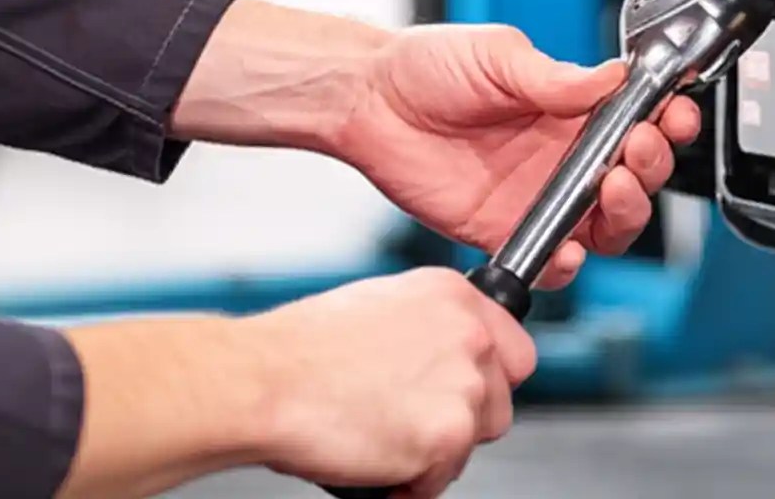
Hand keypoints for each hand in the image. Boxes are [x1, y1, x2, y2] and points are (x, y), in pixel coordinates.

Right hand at [59, 268, 532, 498]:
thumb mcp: (378, 309)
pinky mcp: (448, 433)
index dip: (484, 379)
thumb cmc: (299, 350)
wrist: (264, 381)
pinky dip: (411, 481)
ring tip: (383, 436)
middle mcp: (468, 332)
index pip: (511, 347)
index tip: (461, 391)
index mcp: (452, 295)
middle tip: (412, 420)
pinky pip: (444, 476)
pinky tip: (375, 457)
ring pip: (476, 439)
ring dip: (436, 449)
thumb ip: (425, 328)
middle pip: (500, 398)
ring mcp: (463, 383)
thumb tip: (438, 355)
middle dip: (465, 418)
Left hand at [335, 24, 701, 288]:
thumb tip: (611, 78)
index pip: (638, 122)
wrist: (369, 102)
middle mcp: (562, 157)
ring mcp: (538, 197)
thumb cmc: (428, 68)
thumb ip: (554, 76)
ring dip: (624, 213)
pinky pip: (551, 260)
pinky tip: (568, 246)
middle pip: (635, 179)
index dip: (665, 123)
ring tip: (614, 188)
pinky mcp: (505, 230)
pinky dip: (569, 262)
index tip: (673, 116)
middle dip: (651, 168)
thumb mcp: (497, 54)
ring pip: (605, 225)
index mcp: (570, 110)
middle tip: (637, 151)